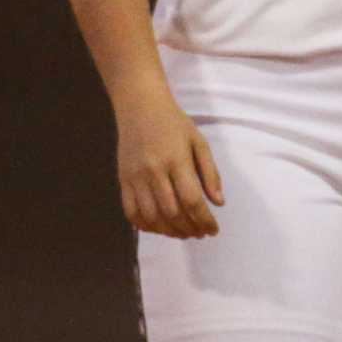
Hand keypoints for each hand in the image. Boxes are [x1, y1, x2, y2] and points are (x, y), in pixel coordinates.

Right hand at [115, 85, 224, 239]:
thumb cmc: (174, 123)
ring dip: (169, 232)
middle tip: (200, 234)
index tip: (213, 230)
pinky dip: (146, 226)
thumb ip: (210, 173)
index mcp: (177, 160)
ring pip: (152, 216)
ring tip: (184, 234)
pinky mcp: (123, 181)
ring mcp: (136, 177)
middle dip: (189, 228)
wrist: (140, 107)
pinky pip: (131, 212)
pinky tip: (159, 228)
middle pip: (172, 212)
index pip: (192, 200)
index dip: (204, 220)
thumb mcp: (199, 142)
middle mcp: (154, 171)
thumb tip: (219, 202)